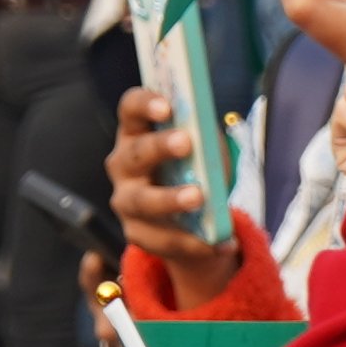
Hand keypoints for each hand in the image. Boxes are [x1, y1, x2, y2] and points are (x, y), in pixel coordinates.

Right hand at [107, 83, 225, 270]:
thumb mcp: (201, 147)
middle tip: (187, 142)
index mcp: (136, 132)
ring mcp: (126, 201)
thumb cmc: (193, 166)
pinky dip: (195, 242)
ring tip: (200, 198)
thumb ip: (204, 139)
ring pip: (143, 201)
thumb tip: (210, 141)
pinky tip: (222, 241)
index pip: (130, 109)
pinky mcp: (137, 233)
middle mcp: (123, 164)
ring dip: (171, 199)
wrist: (189, 214)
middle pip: (135, 153)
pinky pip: (162, 240)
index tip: (167, 106)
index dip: (144, 104)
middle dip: (159, 147)